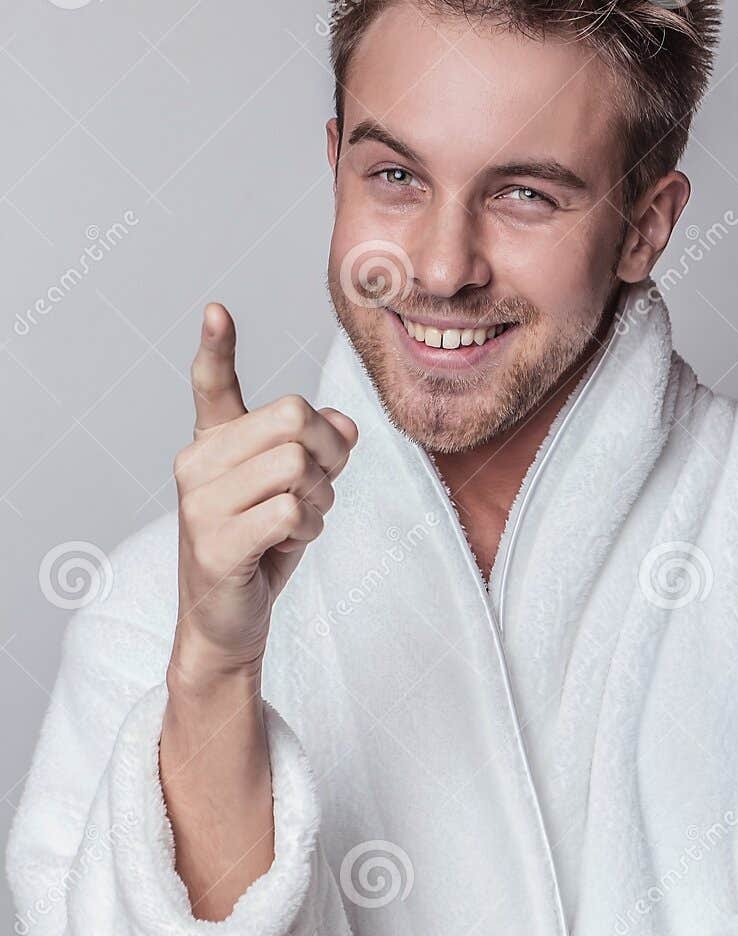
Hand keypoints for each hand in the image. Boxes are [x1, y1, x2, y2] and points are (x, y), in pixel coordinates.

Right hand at [170, 301, 358, 683]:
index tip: (216, 311)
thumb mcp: (293, 492)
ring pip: (296, 465)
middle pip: (292, 418)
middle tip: (316, 492)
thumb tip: (345, 423)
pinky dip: (307, 529)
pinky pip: (292, 511)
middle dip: (328, 455)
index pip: (211, 385)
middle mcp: (194, 465)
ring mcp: (200, 504)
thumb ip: (314, 451)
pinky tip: (285, 546)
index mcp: (210, 445)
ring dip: (319, 499)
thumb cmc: (260, 550)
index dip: (216, 348)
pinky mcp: (217, 544)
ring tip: (295, 524)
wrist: (226, 624)